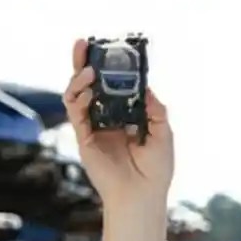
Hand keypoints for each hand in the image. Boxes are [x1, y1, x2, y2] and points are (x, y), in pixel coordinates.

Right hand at [61, 38, 173, 213]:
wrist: (143, 196)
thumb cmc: (156, 170)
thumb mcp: (163, 133)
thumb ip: (155, 109)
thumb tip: (147, 87)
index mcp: (124, 117)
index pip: (113, 86)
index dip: (109, 67)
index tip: (110, 49)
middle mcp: (106, 120)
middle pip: (89, 86)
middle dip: (84, 64)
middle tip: (83, 44)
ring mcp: (93, 129)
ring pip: (77, 97)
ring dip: (79, 80)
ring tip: (87, 70)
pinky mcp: (84, 140)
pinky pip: (77, 115)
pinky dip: (79, 100)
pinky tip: (87, 91)